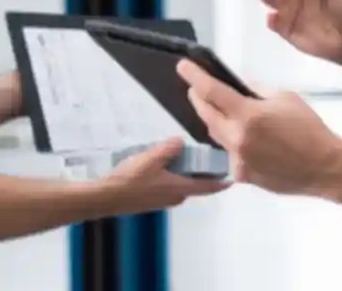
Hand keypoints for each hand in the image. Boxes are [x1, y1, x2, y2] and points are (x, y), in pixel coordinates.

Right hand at [98, 138, 229, 215]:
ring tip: (186, 156)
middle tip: (208, 157)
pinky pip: (170, 186)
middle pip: (196, 185)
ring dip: (187, 174)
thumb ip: (169, 149)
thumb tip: (180, 142)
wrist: (107, 197)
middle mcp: (176, 197)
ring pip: (182, 185)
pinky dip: (174, 176)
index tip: (234, 177)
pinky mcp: (153, 200)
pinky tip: (166, 165)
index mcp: (181, 188)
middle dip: (203, 173)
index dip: (222, 181)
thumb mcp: (151, 158)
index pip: (209, 187)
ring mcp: (164, 200)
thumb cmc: (131, 179)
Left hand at [177, 59, 341, 196]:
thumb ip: (256, 90)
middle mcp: (237, 139)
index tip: (183, 67)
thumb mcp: (285, 97)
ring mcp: (238, 160)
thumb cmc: (309, 130)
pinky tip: (245, 138)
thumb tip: (237, 87)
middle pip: (206, 114)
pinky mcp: (242, 175)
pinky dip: (232, 143)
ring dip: (215, 121)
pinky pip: (229, 154)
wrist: (325, 166)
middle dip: (199, 99)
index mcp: (248, 115)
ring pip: (216, 135)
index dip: (194, 77)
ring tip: (220, 110)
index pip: (211, 91)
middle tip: (196, 89)